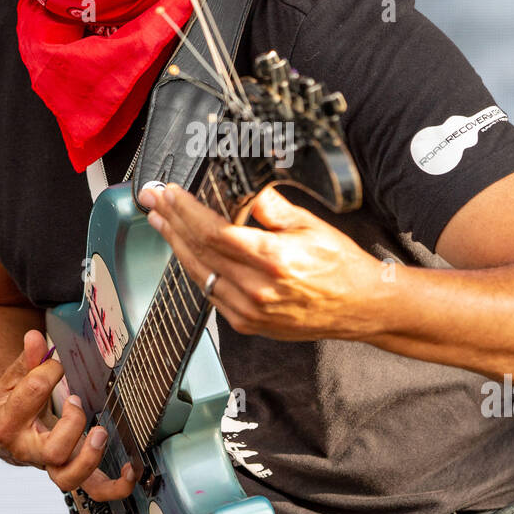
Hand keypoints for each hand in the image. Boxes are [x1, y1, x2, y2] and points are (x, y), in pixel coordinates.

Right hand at [0, 329, 136, 500]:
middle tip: (77, 401)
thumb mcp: (12, 379)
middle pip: (51, 451)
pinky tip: (130, 471)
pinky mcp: (69, 472)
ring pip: (68, 478)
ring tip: (101, 432)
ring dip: (90, 457)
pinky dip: (114, 487)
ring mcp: (49, 465)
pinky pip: (92, 489)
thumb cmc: (9, 404)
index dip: (48, 372)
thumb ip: (28, 360)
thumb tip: (35, 337)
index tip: (56, 365)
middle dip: (71, 424)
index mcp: (8, 423)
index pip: (30, 395)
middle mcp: (27, 450)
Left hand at [137, 183, 385, 341]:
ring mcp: (250, 311)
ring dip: (177, 246)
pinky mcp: (248, 325)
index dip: (186, 211)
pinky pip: (211, 295)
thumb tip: (243, 188)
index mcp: (273, 259)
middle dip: (171, 223)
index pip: (214, 231)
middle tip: (152, 202)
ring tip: (161, 223)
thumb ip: (271, 207)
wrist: (361, 306)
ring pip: (199, 275)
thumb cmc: (340, 264)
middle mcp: (257, 289)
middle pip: (199, 252)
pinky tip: (187, 253)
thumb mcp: (310, 224)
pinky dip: (196, 271)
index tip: (170, 193)